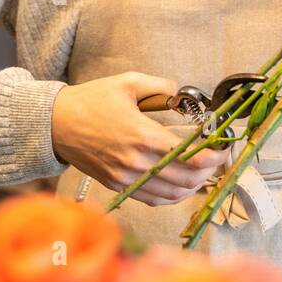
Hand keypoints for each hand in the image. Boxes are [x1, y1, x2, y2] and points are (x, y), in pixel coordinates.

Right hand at [51, 72, 226, 204]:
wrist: (57, 124)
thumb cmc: (91, 101)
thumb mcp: (127, 82)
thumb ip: (161, 86)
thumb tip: (182, 93)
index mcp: (143, 136)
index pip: (191, 157)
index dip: (214, 156)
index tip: (224, 148)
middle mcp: (137, 162)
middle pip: (187, 179)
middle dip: (210, 171)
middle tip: (218, 159)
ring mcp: (126, 178)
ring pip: (173, 194)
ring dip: (194, 186)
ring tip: (204, 172)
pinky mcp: (118, 186)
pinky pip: (153, 199)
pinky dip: (172, 196)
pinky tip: (181, 185)